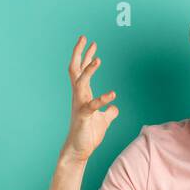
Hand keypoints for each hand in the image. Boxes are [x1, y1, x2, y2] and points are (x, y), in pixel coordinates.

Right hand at [62, 35, 118, 160]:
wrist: (79, 150)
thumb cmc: (88, 134)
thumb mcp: (103, 120)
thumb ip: (108, 112)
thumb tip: (114, 108)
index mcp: (82, 95)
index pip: (81, 71)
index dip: (86, 56)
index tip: (92, 43)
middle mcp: (78, 97)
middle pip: (75, 70)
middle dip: (79, 53)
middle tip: (84, 38)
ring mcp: (79, 105)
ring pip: (80, 82)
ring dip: (89, 70)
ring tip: (98, 59)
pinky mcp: (83, 116)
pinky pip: (92, 105)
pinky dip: (102, 99)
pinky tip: (113, 94)